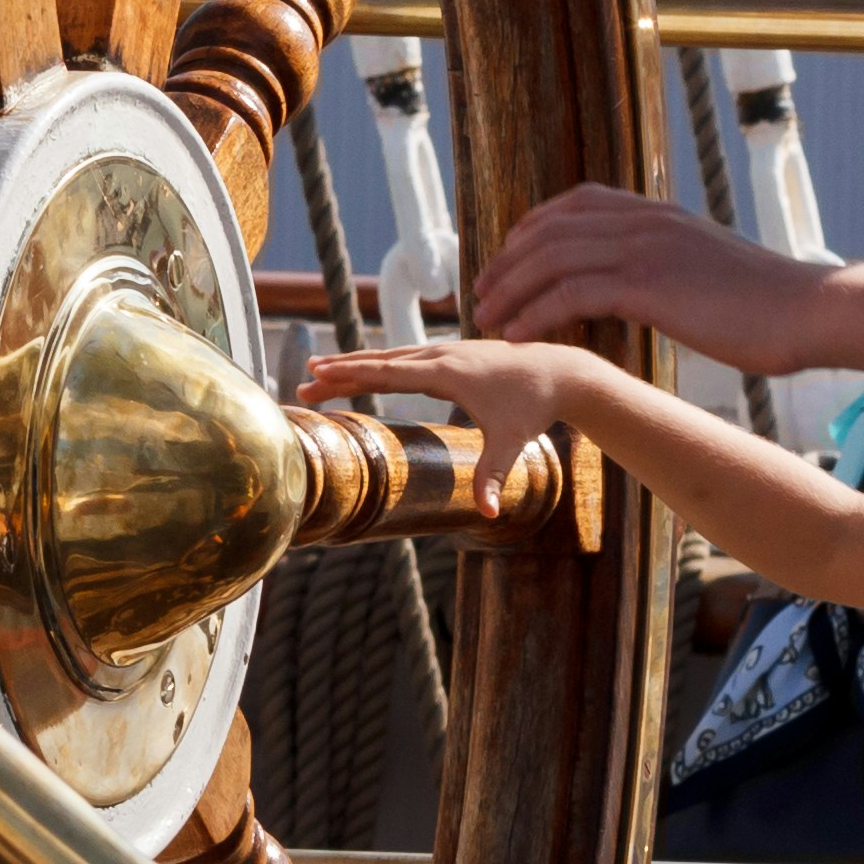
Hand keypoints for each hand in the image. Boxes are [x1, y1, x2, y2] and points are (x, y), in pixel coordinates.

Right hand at [293, 338, 585, 511]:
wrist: (560, 372)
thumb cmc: (533, 407)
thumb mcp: (513, 442)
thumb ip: (493, 474)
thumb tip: (488, 512)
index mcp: (445, 372)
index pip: (386, 371)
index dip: (350, 374)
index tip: (317, 374)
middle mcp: (439, 354)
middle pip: (378, 360)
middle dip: (339, 370)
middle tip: (303, 380)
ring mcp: (444, 350)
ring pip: (389, 355)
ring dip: (354, 363)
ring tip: (321, 371)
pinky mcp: (450, 354)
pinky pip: (403, 356)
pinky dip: (377, 361)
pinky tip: (365, 368)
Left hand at [467, 185, 841, 373]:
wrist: (811, 310)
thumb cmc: (769, 306)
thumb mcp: (708, 269)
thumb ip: (668, 266)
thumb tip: (644, 289)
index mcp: (657, 214)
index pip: (574, 203)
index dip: (531, 229)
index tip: (508, 259)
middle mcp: (644, 221)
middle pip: (549, 232)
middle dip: (507, 263)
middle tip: (481, 294)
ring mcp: (645, 248)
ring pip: (550, 260)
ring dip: (510, 291)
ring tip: (487, 320)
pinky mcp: (649, 284)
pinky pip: (570, 293)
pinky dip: (535, 315)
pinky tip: (517, 337)